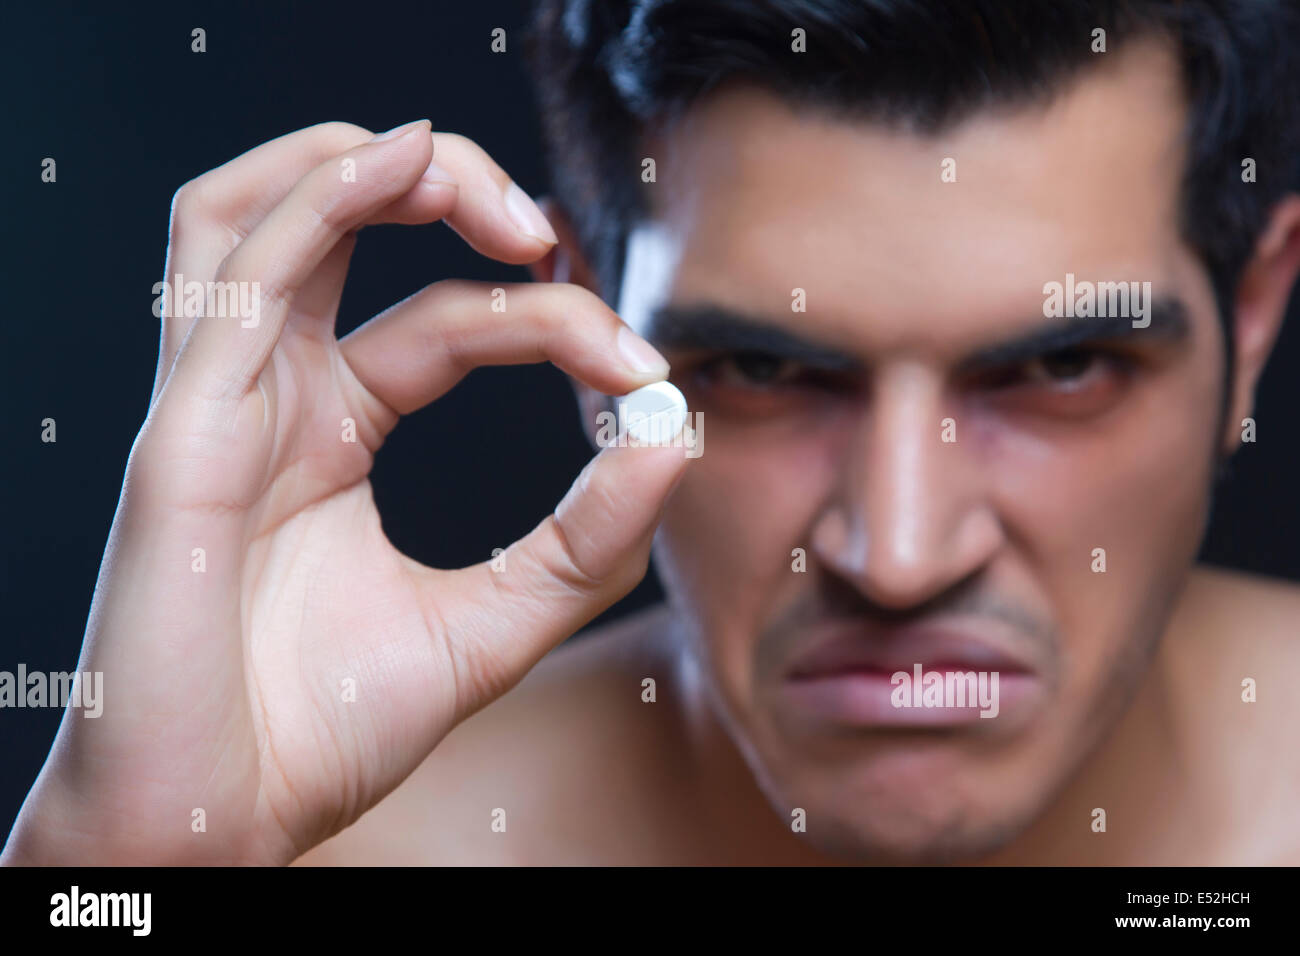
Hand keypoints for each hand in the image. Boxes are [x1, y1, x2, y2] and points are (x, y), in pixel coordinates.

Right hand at [1, 121, 685, 864]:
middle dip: (449, 188)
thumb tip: (674, 433)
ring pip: (259, 211)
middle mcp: (273, 395)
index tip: (641, 368)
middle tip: (548, 229)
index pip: (445, 319)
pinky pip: (235, 274)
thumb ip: (587, 540)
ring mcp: (221, 403)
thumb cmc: (324, 727)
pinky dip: (319, 198)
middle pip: (338, 222)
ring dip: (372, 164)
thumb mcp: (494, 623)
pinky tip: (404, 162)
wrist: (218, 825)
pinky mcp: (185, 431)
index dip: (546, 318)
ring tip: (475, 177)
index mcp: (333, 429)